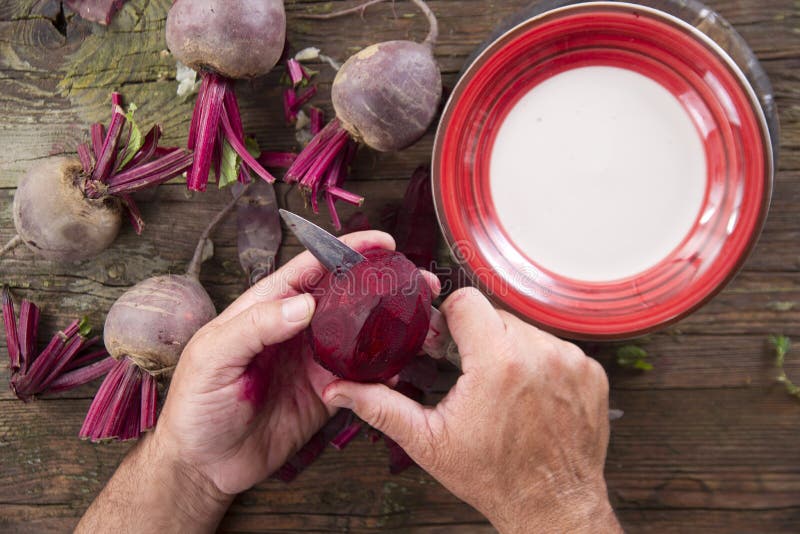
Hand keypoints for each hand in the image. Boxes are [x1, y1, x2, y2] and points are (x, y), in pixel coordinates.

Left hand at [78, 231, 408, 532]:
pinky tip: (401, 365)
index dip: (347, 251)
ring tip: (423, 318)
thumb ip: (255, 326)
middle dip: (382, 284)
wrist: (204, 464)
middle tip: (420, 282)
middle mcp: (295, 329)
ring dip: (389, 325)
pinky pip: (360, 377)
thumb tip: (306, 304)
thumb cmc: (196, 405)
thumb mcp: (213, 357)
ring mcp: (313, 361)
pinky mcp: (325, 394)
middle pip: (345, 297)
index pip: (311, 268)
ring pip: (359, 334)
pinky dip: (382, 371)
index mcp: (266, 308)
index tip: (383, 244)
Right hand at [323, 288, 619, 532]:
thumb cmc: (494, 476)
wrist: (552, 506)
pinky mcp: (592, 372)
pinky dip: (540, 363)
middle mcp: (541, 354)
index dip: (448, 319)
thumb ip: (381, 406)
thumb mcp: (429, 441)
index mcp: (498, 364)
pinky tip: (530, 394)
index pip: (466, 301)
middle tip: (470, 373)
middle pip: (496, 316)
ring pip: (526, 330)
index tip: (446, 342)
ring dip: (510, 350)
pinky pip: (557, 348)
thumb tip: (339, 389)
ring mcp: (571, 362)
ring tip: (502, 389)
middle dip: (478, 339)